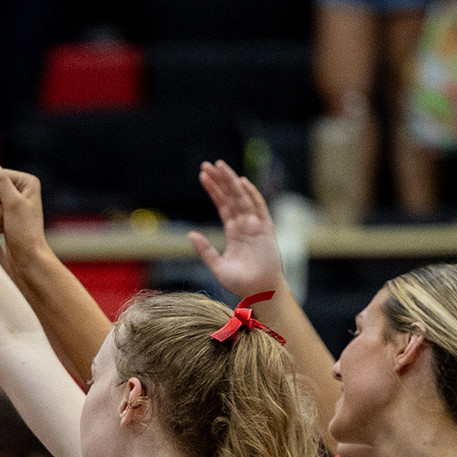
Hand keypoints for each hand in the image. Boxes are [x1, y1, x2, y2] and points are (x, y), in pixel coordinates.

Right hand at [0, 162, 49, 269]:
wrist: (26, 256)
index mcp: (26, 181)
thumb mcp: (12, 203)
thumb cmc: (24, 231)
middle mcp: (19, 188)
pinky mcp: (5, 212)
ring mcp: (11, 201)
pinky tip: (4, 229)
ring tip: (7, 225)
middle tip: (9, 218)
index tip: (11, 208)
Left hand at [187, 159, 283, 298]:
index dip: (214, 190)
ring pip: (242, 198)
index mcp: (234, 231)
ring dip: (231, 182)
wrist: (260, 292)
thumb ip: (205, 250)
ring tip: (220, 166)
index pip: (222, 205)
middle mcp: (245, 225)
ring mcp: (256, 225)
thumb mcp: (217, 266)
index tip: (203, 175)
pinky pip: (259, 208)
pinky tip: (242, 182)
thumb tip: (190, 234)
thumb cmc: (241, 282)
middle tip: (208, 164)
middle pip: (231, 196)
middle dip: (220, 180)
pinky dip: (251, 195)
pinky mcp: (266, 230)